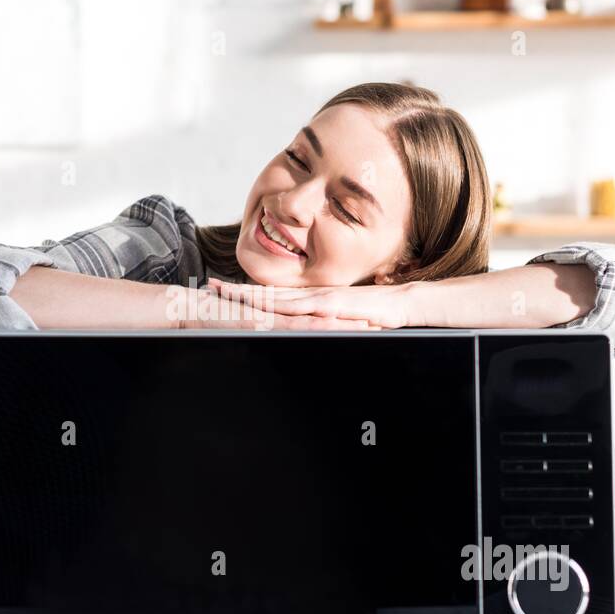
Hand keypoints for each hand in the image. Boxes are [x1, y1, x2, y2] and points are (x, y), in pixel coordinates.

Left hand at [207, 278, 413, 328]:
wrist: (404, 303)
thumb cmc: (375, 311)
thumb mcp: (341, 318)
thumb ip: (322, 321)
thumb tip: (307, 326)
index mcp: (310, 299)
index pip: (273, 296)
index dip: (248, 293)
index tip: (223, 290)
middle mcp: (310, 297)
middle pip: (268, 294)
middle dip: (238, 292)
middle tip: (210, 287)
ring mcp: (320, 301)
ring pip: (278, 298)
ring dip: (252, 297)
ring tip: (226, 295)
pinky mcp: (333, 307)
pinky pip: (304, 309)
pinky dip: (284, 309)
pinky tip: (266, 310)